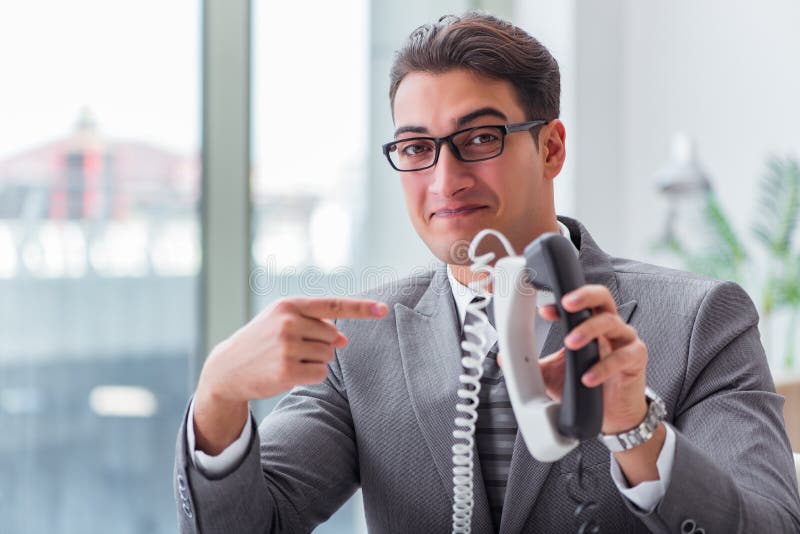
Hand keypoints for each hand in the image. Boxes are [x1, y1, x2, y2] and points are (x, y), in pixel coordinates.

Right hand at [193, 297, 387, 452]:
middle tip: (291, 349)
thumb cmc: (261, 341)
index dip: (361, 308)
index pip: (333, 305)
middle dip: (320, 345)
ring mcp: (287, 347)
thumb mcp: (282, 322)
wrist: (227, 368)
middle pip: (333, 336)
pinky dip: (310, 376)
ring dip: (314, 361)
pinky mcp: (287, 371)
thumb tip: (344, 339)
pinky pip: (320, 374)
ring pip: (327, 356)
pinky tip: (288, 373)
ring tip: (286, 359)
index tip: (383, 310)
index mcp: (289, 305)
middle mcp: (288, 322)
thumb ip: (315, 324)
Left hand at [498, 285, 663, 483]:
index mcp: (588, 324)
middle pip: (602, 298)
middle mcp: (608, 327)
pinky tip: (587, 378)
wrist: (613, 414)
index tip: (543, 310)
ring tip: (569, 343)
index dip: (562, 299)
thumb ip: (532, 363)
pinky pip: (622, 357)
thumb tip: (503, 359)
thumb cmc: (587, 386)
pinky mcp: (636, 360)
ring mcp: (624, 341)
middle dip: (583, 296)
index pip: (578, 301)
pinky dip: (603, 367)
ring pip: (610, 323)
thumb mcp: (553, 373)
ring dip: (588, 331)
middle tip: (566, 304)